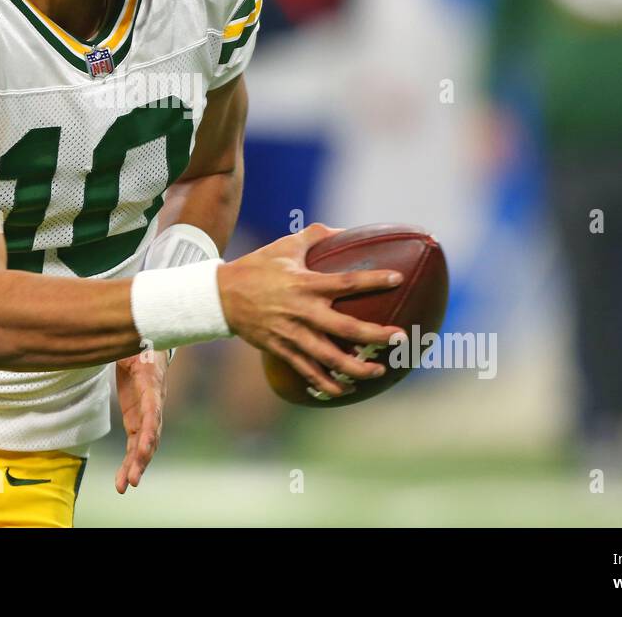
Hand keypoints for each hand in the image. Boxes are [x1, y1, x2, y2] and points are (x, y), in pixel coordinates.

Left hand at [113, 348, 166, 492]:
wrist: (148, 345)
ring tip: (124, 486)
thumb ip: (122, 345)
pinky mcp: (137, 420)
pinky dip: (130, 462)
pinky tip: (123, 480)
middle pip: (151, 434)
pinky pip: (135, 444)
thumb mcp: (128, 340)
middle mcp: (154, 403)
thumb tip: (106, 341)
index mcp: (151, 381)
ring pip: (144, 444)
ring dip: (135, 466)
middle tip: (133, 479)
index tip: (145, 444)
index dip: (150, 427)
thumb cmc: (137, 341)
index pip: (153, 408)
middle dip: (142, 457)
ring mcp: (147, 414)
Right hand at [218, 223, 406, 398]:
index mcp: (305, 283)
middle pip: (345, 328)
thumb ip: (316, 236)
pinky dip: (327, 383)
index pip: (346, 282)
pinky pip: (308, 371)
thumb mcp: (285, 246)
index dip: (374, 280)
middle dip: (375, 335)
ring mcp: (292, 334)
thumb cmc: (257, 267)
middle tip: (401, 337)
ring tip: (380, 370)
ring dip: (357, 367)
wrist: (221, 296)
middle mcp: (302, 311)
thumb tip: (344, 231)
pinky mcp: (282, 349)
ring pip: (329, 357)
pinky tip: (346, 390)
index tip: (398, 278)